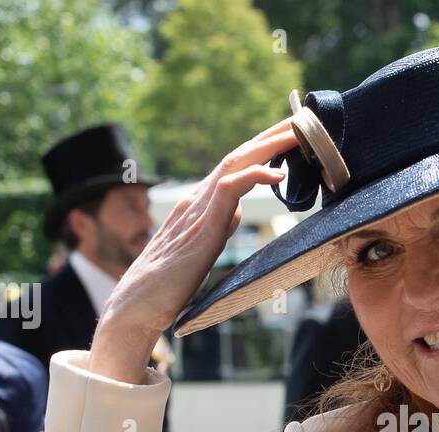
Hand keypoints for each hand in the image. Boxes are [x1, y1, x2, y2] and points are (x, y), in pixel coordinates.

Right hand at [89, 117, 298, 382]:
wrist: (135, 308)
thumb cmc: (166, 287)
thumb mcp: (200, 251)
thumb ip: (216, 227)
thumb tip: (236, 213)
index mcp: (199, 205)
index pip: (235, 166)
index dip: (263, 148)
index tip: (291, 135)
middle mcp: (197, 201)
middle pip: (239, 155)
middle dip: (272, 135)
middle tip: (304, 117)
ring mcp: (197, 212)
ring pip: (235, 163)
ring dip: (269, 145)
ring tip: (299, 132)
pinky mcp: (201, 230)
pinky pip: (229, 190)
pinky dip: (254, 176)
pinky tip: (277, 172)